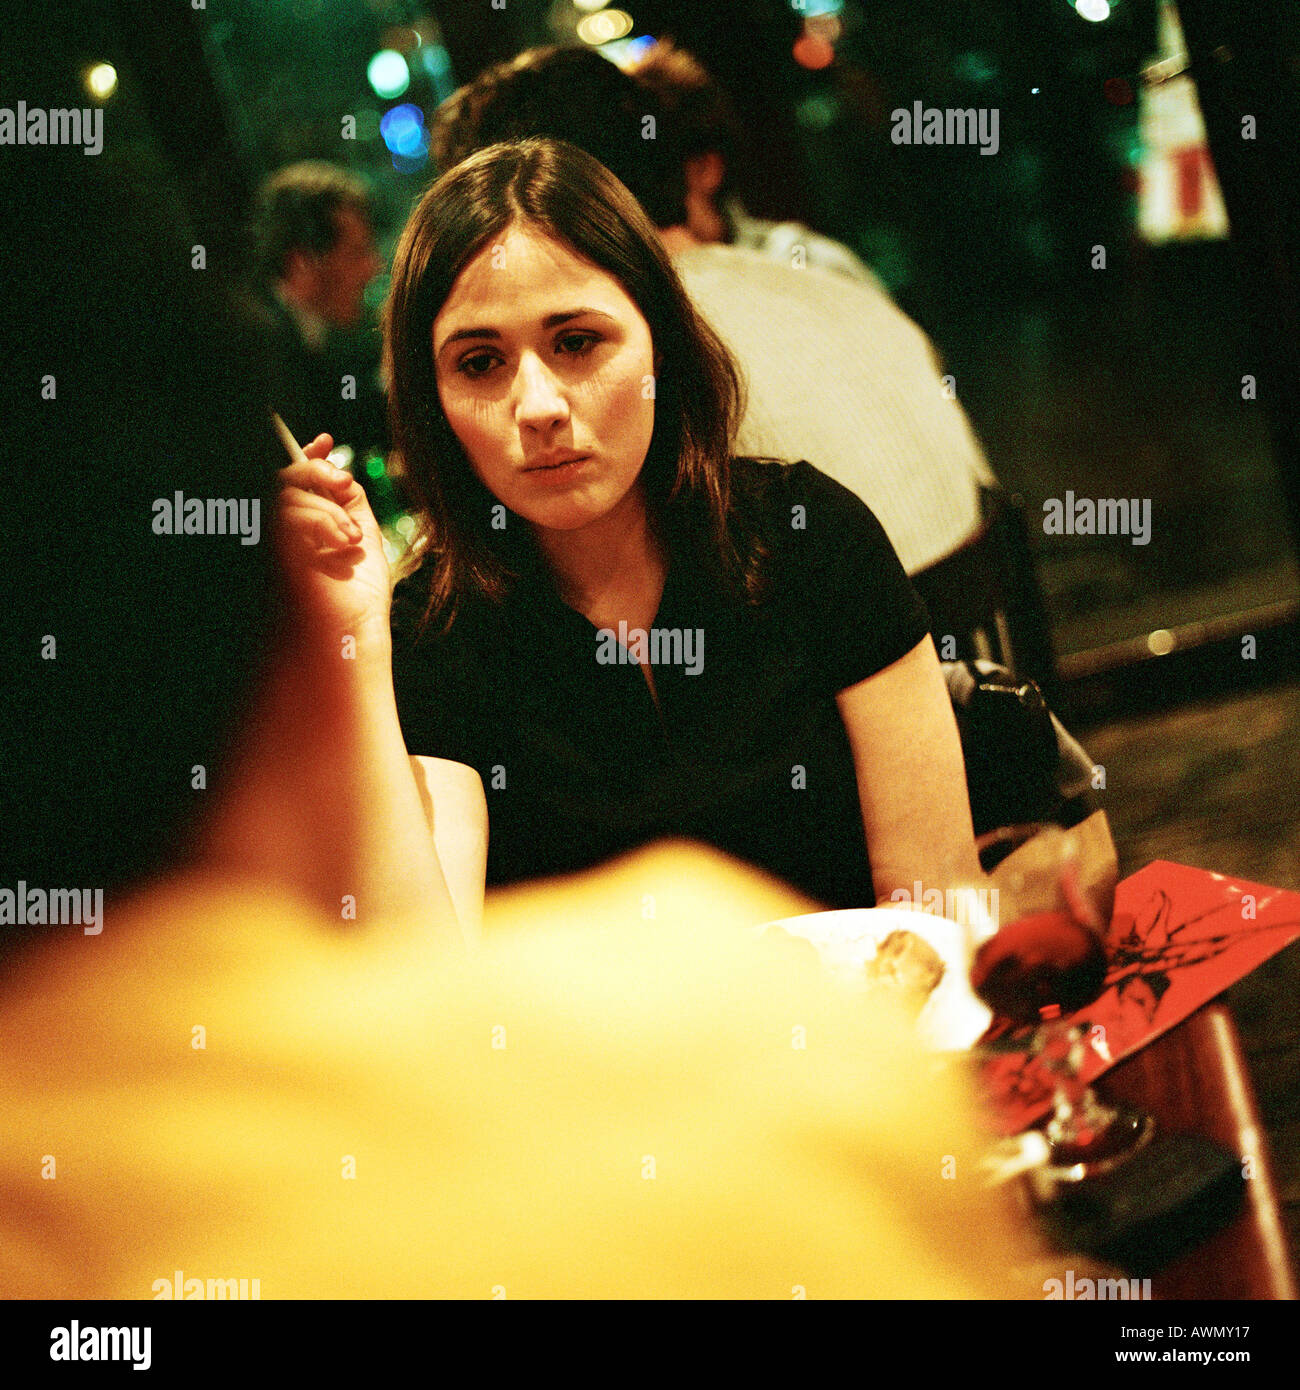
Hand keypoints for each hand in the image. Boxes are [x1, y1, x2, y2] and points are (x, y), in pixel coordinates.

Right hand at [276, 433, 391, 649]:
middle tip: (344, 483)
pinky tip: (344, 543)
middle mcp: (284, 535)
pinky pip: (287, 514)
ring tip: (351, 538)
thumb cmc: (359, 600)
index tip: (325, 441)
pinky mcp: (274, 554)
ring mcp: (275, 545)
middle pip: (284, 479)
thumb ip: (351, 505)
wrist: (354, 637)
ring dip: (329, 509)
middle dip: (317, 471)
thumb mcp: (363, 540)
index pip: (292, 482)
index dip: (305, 457)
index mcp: (302, 530)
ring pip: (288, 496)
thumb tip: (343, 473)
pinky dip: (323, 521)